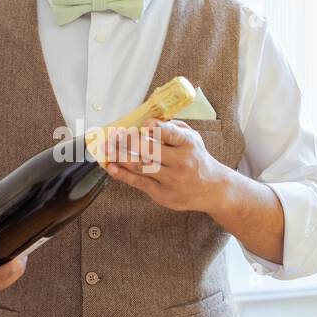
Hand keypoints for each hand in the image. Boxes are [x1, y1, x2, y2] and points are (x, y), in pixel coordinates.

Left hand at [102, 119, 229, 212]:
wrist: (211, 189)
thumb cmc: (196, 158)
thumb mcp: (193, 138)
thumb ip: (173, 128)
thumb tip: (148, 122)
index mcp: (188, 144)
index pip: (169, 133)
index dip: (154, 128)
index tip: (143, 125)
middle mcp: (180, 162)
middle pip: (149, 150)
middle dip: (127, 141)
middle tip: (112, 135)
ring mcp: (171, 180)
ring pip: (140, 166)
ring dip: (119, 156)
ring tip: (105, 149)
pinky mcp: (162, 194)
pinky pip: (138, 182)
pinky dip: (122, 174)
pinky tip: (110, 167)